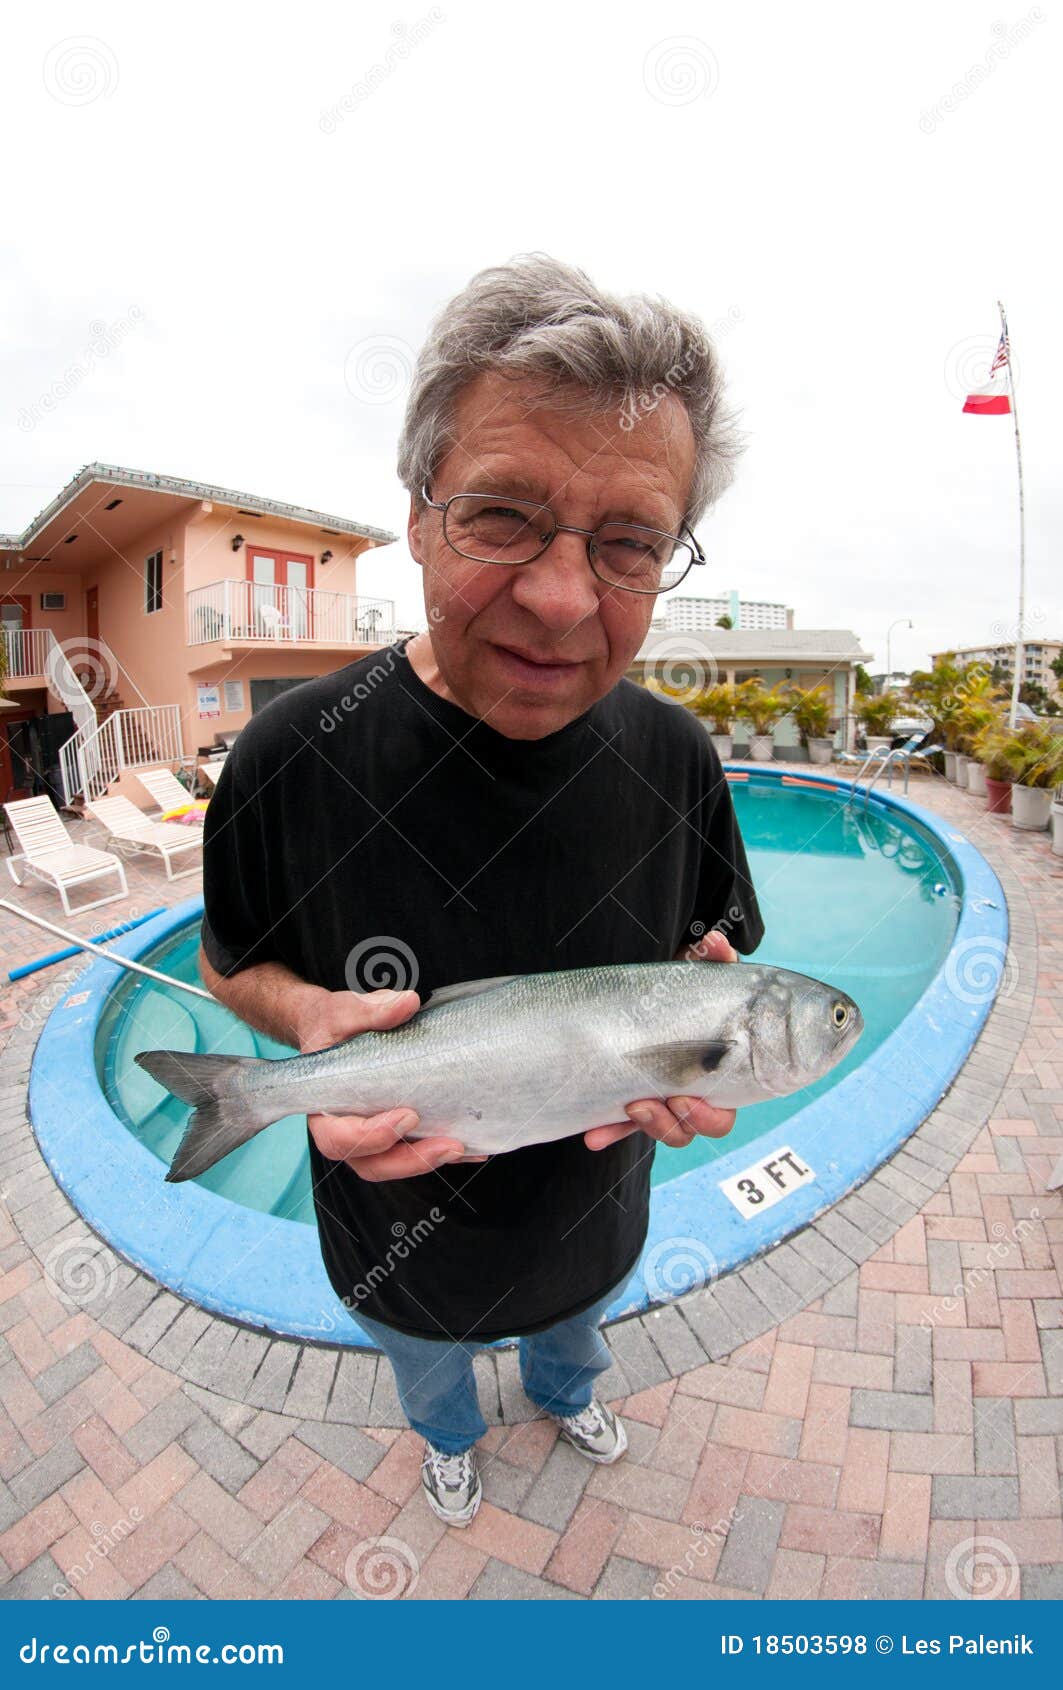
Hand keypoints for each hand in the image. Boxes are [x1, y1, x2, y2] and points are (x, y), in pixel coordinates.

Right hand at [298, 987, 480, 1181]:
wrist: (332, 1030)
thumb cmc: (332, 1025)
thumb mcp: (343, 1012)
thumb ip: (369, 1010)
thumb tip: (407, 1003)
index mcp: (323, 1107)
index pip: (339, 1139)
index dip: (373, 1135)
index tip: (408, 1115)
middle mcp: (345, 1130)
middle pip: (372, 1164)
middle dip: (412, 1160)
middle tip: (449, 1145)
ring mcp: (371, 1136)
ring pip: (396, 1164)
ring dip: (431, 1160)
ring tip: (465, 1147)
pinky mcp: (395, 1131)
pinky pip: (416, 1150)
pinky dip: (443, 1151)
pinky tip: (476, 1144)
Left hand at [585, 928, 740, 1152]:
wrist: (659, 994)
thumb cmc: (691, 991)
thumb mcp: (702, 975)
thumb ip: (714, 960)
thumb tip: (716, 943)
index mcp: (716, 1074)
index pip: (721, 1112)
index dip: (707, 1116)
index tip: (684, 1099)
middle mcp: (691, 1094)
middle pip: (690, 1129)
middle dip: (672, 1124)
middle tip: (648, 1103)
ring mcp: (661, 1098)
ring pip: (663, 1130)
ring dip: (646, 1126)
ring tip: (628, 1106)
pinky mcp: (633, 1098)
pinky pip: (623, 1126)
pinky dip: (609, 1131)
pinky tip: (592, 1136)